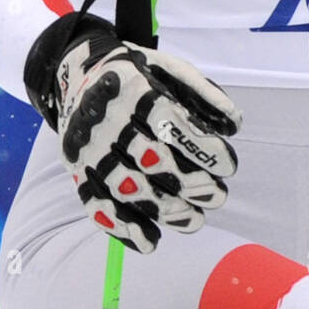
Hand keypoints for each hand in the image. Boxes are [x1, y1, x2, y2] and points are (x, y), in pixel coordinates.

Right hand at [26, 15, 240, 251]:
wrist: (76, 73)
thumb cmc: (136, 74)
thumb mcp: (167, 67)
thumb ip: (201, 91)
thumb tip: (234, 124)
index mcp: (128, 86)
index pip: (168, 122)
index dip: (201, 147)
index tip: (229, 166)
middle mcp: (102, 117)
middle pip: (148, 158)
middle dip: (189, 182)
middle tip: (218, 197)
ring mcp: (85, 147)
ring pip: (125, 187)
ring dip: (163, 210)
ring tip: (196, 220)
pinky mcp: (74, 169)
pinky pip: (95, 204)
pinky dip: (122, 226)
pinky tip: (150, 241)